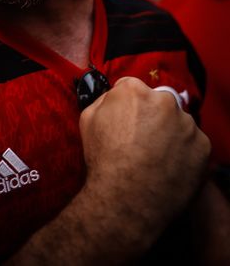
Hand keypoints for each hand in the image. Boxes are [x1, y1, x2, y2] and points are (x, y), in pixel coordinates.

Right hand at [79, 77, 210, 246]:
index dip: (127, 106)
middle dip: (151, 116)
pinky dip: (183, 153)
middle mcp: (164, 101)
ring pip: (178, 123)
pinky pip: (193, 144)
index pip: (132, 88)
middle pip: (159, 102)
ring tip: (154, 158)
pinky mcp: (202, 146)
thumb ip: (103, 100)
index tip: (126, 122)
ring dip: (169, 134)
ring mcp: (186, 124)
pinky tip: (167, 167)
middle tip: (141, 140)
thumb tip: (114, 96)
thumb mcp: (88, 120)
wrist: (125, 200)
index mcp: (134, 91)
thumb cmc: (103, 160)